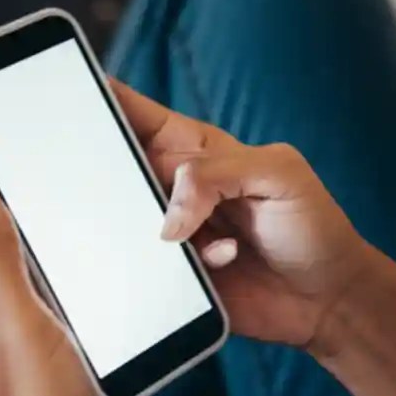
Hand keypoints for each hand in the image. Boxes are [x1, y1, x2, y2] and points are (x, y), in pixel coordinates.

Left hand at [0, 182, 111, 395]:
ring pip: (49, 284)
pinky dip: (90, 298)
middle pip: (17, 253)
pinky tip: (116, 288)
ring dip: (72, 260)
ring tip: (105, 231)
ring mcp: (24, 347)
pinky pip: (70, 316)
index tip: (35, 159)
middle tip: (85, 189)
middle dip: (45, 223)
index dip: (4, 192)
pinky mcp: (55, 368)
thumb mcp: (18, 324)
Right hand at [110, 80, 369, 352]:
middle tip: (141, 190)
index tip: (69, 94)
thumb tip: (168, 217)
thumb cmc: (311, 227)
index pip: (137, 116)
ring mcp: (169, 233)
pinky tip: (224, 262)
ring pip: (123, 222)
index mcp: (195, 149)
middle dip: (111, 176)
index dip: (103, 103)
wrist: (326, 301)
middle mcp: (174, 189)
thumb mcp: (279, 174)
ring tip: (194, 235)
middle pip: (117, 170)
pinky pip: (144, 266)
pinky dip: (179, 264)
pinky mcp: (170, 277)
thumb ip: (217, 173)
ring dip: (150, 228)